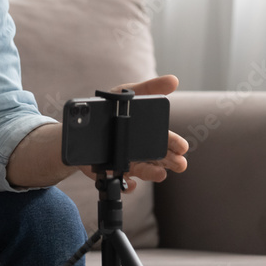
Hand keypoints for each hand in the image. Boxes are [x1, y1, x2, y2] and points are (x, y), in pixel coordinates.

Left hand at [77, 75, 188, 191]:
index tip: (183, 147)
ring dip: (154, 173)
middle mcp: (141, 151)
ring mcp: (127, 162)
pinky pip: (120, 181)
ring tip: (161, 174)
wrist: (82, 123)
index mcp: (147, 134)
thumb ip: (150, 88)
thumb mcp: (128, 93)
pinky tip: (131, 184)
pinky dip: (127, 185)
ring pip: (144, 170)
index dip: (175, 144)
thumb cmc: (110, 107)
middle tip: (180, 164)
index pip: (166, 140)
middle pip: (160, 159)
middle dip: (171, 161)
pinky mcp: (110, 170)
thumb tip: (174, 80)